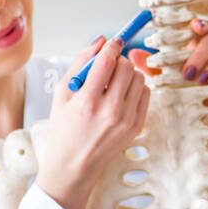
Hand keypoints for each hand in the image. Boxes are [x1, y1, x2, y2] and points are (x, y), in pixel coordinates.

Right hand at [37, 34, 150, 208]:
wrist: (73, 167)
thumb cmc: (63, 130)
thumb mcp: (61, 95)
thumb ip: (79, 64)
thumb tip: (100, 40)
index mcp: (86, 103)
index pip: (107, 62)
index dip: (112, 46)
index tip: (113, 41)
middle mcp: (109, 112)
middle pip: (126, 68)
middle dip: (119, 60)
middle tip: (109, 65)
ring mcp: (126, 121)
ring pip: (139, 79)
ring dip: (128, 74)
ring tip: (113, 83)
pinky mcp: (136, 127)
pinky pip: (146, 94)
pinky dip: (135, 88)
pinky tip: (121, 95)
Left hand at [130, 18, 207, 83]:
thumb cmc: (192, 88)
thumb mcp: (170, 78)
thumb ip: (154, 67)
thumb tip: (133, 54)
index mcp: (201, 42)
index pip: (201, 27)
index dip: (199, 25)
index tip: (194, 26)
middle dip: (200, 54)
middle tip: (188, 73)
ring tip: (203, 79)